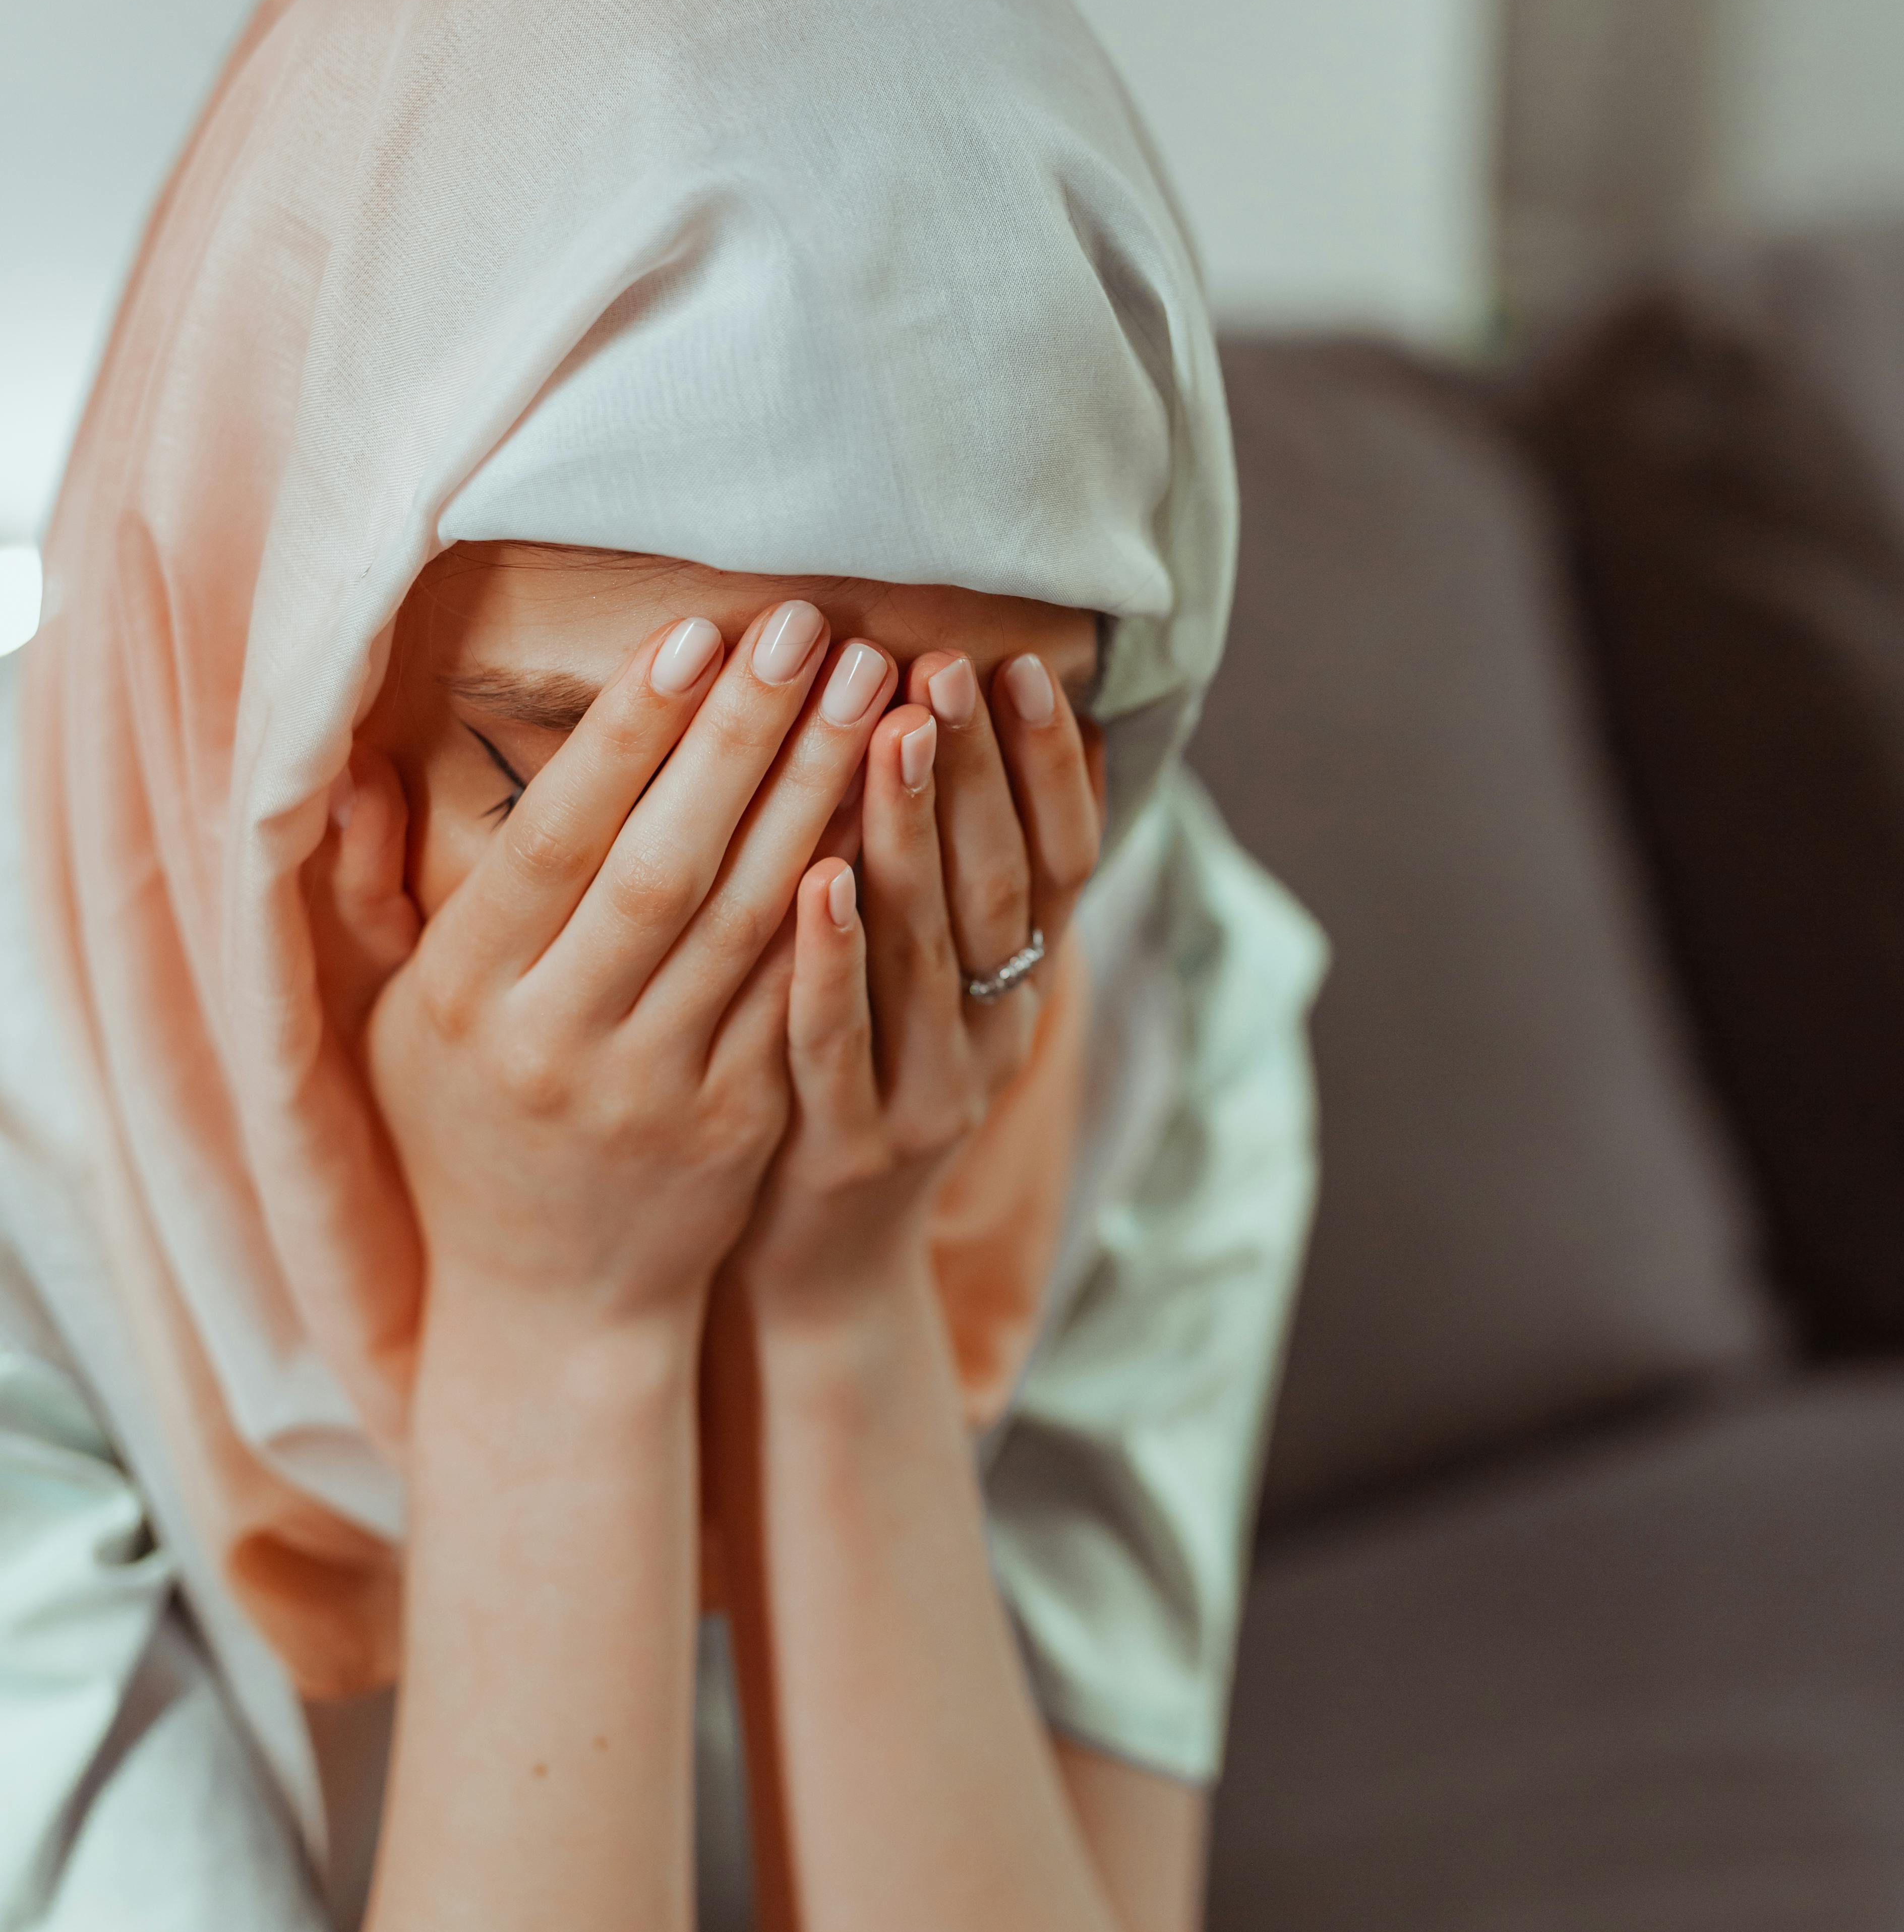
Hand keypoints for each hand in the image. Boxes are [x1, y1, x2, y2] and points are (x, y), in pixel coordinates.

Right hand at [321, 602, 899, 1346]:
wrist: (546, 1307)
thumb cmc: (464, 1128)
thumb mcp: (395, 1019)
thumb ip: (376, 895)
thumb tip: (355, 771)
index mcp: (469, 999)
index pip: (559, 841)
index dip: (631, 735)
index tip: (696, 634)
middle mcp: (560, 1044)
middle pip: (667, 867)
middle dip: (746, 739)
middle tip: (812, 627)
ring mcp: (658, 1092)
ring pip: (750, 922)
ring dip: (819, 795)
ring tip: (875, 686)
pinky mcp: (740, 1127)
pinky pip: (799, 996)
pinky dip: (847, 904)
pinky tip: (893, 811)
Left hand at [736, 649, 1102, 1319]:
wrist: (826, 1271)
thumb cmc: (862, 1080)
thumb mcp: (932, 982)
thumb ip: (962, 878)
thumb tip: (1009, 732)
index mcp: (1017, 984)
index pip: (1060, 858)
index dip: (1049, 763)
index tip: (1017, 661)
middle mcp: (990, 1034)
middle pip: (1000, 887)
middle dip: (977, 769)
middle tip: (944, 666)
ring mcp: (926, 1094)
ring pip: (928, 952)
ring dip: (912, 837)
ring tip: (889, 733)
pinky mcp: (848, 1147)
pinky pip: (839, 1042)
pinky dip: (832, 960)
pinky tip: (814, 881)